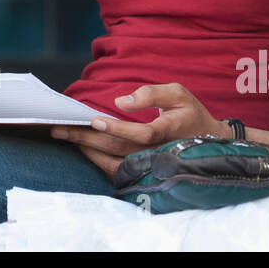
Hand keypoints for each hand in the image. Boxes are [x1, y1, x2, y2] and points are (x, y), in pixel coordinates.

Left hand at [50, 83, 226, 179]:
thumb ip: (151, 93)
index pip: (142, 134)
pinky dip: (96, 161)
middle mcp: (159, 153)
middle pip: (120, 150)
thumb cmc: (189, 113)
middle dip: (88, 138)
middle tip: (60, 128)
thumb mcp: (178, 94)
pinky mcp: (144, 173)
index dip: (118, 128)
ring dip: (87, 151)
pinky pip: (117, 172)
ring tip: (65, 136)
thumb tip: (121, 100)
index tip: (94, 119)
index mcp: (170, 131)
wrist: (208, 142)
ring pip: (115, 165)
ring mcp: (151, 166)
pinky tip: (81, 147)